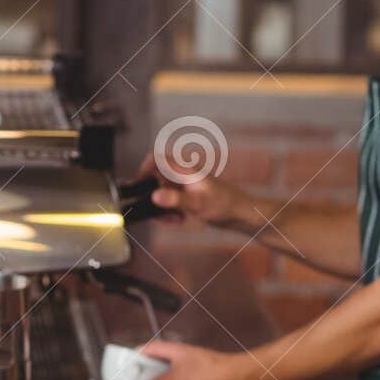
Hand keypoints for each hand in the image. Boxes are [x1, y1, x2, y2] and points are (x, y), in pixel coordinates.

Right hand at [132, 153, 249, 229]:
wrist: (242, 214)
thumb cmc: (225, 204)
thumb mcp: (198, 204)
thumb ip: (175, 200)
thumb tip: (154, 195)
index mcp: (185, 171)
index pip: (158, 159)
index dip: (144, 168)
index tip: (137, 183)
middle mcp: (183, 176)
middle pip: (157, 179)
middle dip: (153, 195)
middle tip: (152, 209)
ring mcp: (186, 187)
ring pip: (163, 194)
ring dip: (162, 207)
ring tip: (172, 218)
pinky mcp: (189, 198)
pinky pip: (172, 203)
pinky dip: (170, 212)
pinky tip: (178, 220)